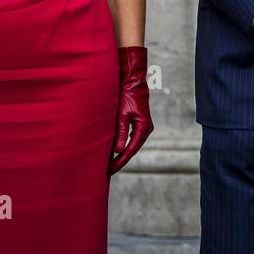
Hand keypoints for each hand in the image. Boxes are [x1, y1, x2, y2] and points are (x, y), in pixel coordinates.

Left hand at [110, 46, 152, 174]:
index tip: (110, 170)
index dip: (120, 161)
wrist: (133, 82)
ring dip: (121, 155)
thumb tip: (118, 150)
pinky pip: (131, 139)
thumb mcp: (122, 115)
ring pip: (132, 146)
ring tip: (109, 165)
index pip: (131, 150)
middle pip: (132, 150)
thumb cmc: (127, 96)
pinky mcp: (139, 124)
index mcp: (143, 128)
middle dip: (120, 161)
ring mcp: (144, 127)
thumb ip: (120, 133)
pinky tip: (114, 151)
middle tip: (107, 172)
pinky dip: (123, 146)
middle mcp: (146, 129)